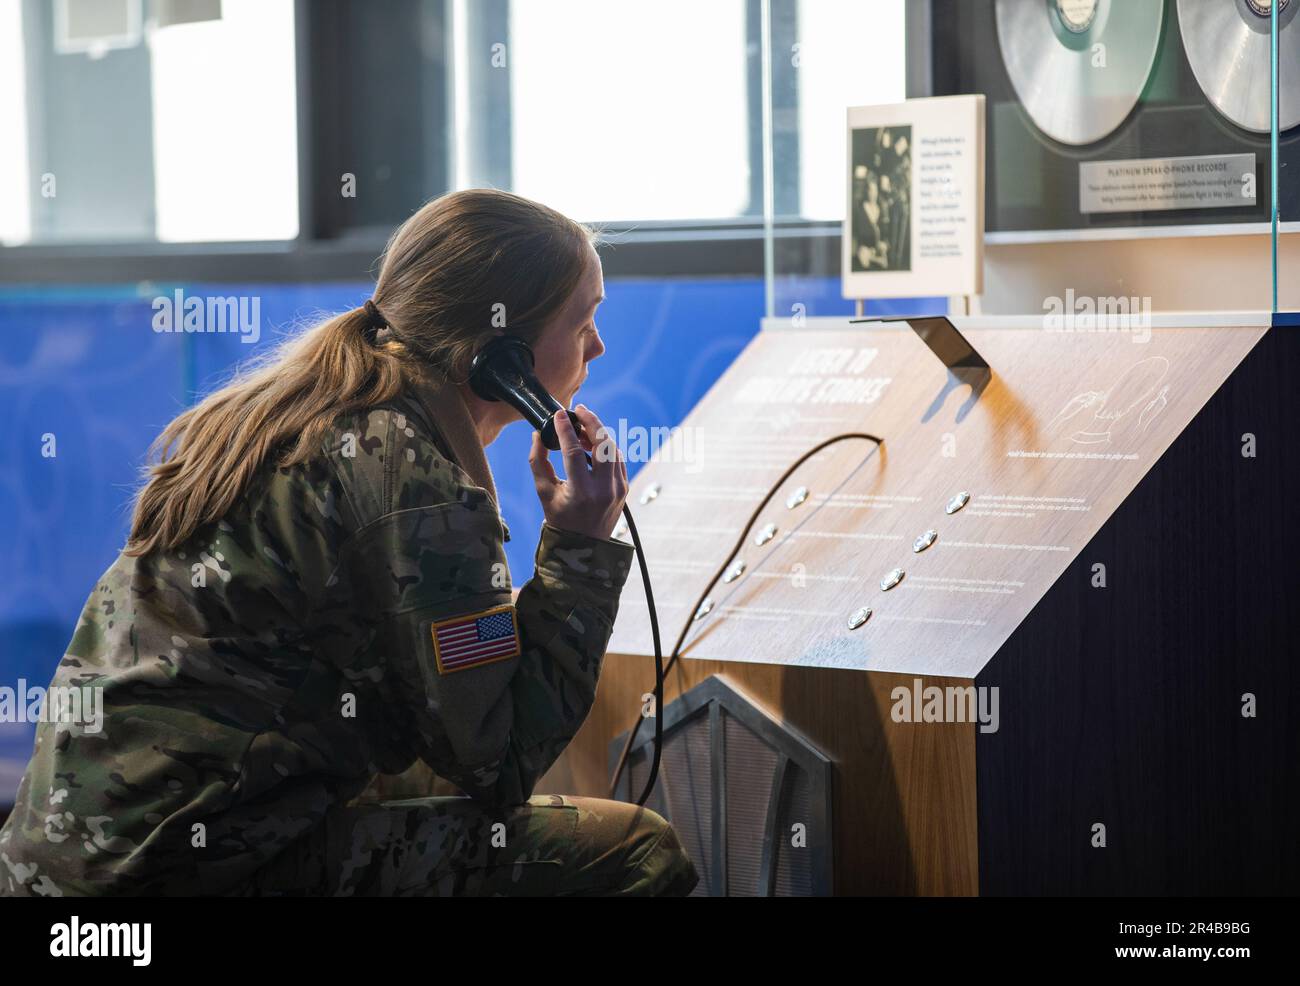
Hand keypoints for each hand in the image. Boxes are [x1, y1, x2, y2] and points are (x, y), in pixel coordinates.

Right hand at [528, 404, 627, 540]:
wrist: (584, 546)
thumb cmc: (560, 518)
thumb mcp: (544, 492)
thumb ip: (538, 462)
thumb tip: (538, 434)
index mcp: (582, 492)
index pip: (573, 451)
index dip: (565, 430)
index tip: (559, 415)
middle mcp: (604, 490)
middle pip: (603, 444)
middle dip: (591, 422)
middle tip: (578, 410)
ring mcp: (618, 489)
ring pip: (613, 449)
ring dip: (599, 434)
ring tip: (582, 427)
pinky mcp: (624, 488)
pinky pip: (618, 459)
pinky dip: (606, 447)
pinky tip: (592, 442)